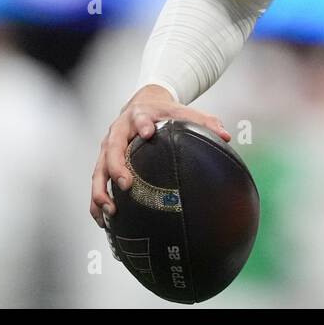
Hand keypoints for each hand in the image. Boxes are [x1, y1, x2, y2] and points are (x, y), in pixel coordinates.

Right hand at [89, 84, 229, 226]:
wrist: (142, 104)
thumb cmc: (164, 113)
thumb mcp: (183, 113)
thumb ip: (205, 122)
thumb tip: (227, 135)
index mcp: (139, 116)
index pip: (139, 118)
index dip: (142, 124)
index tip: (147, 133)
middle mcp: (118, 132)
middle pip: (112, 148)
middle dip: (117, 166)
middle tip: (127, 184)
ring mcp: (106, 148)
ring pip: (98, 170)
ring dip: (101, 191)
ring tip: (111, 210)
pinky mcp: (102, 163)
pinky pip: (96, 184)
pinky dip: (96, 202)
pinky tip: (103, 220)